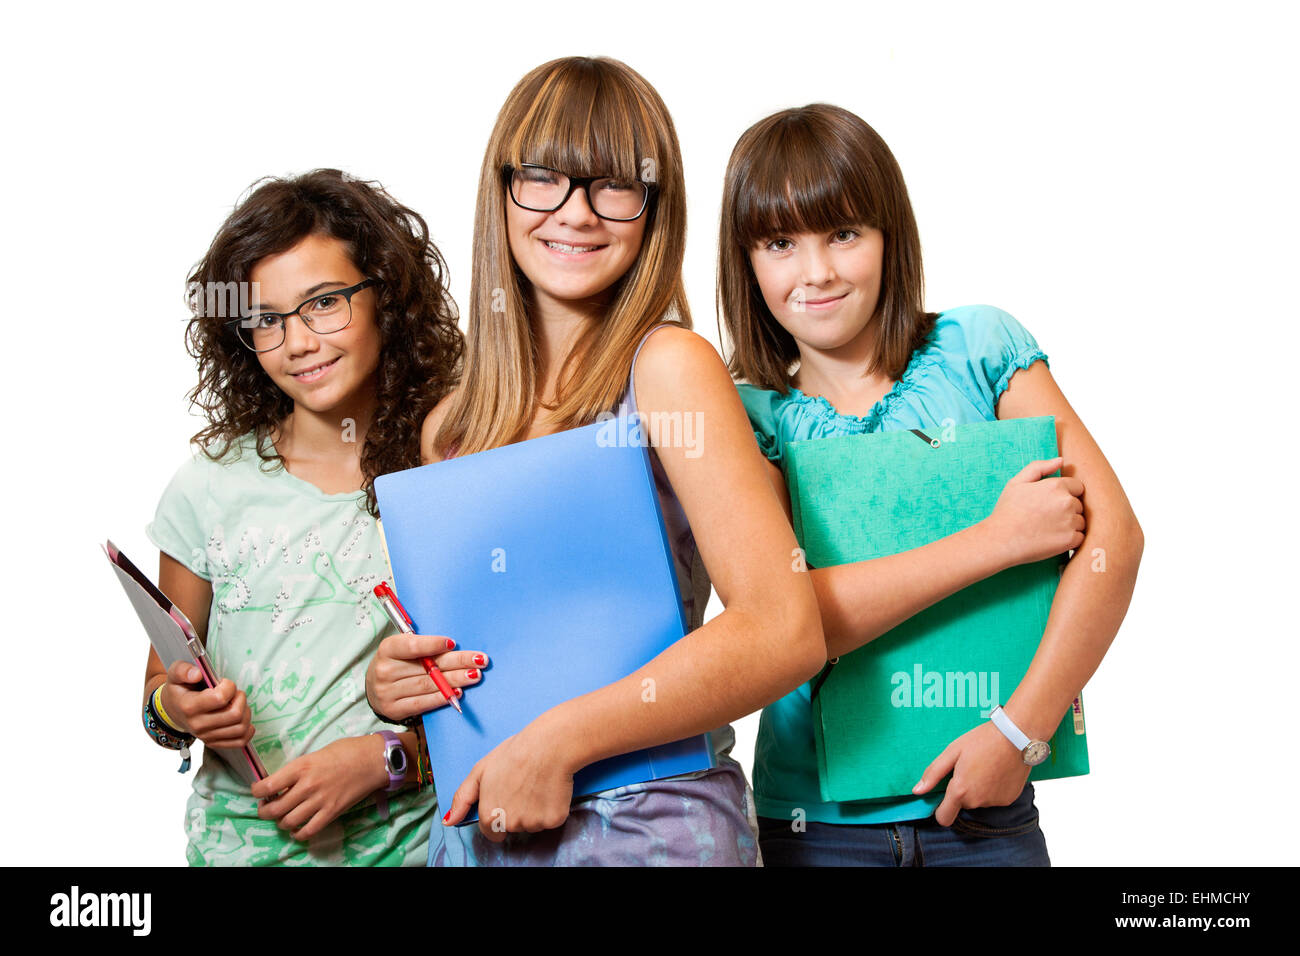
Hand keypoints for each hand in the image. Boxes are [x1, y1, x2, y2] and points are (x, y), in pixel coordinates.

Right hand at [159, 660, 252, 749]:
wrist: (173, 710)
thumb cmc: (179, 690)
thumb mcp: (174, 675)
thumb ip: (183, 670)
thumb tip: (197, 674)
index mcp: (189, 707)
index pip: (220, 698)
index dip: (229, 686)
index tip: (223, 683)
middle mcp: (198, 725)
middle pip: (234, 714)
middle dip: (240, 698)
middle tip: (234, 693)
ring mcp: (206, 736)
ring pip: (240, 728)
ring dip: (246, 712)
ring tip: (237, 703)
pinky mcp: (214, 743)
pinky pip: (240, 741)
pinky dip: (247, 730)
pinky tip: (242, 718)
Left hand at [251, 735, 388, 840]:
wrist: (373, 759)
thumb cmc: (346, 751)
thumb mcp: (316, 754)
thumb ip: (298, 770)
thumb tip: (283, 784)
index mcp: (301, 766)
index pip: (266, 786)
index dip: (256, 792)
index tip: (258, 791)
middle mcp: (307, 786)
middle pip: (274, 809)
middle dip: (264, 811)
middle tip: (265, 808)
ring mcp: (319, 801)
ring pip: (288, 822)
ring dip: (280, 822)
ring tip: (283, 817)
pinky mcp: (332, 812)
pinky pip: (308, 830)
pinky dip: (298, 834)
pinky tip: (297, 828)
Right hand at [365, 633, 486, 721]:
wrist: (375, 687)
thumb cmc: (398, 662)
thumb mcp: (404, 648)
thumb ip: (424, 647)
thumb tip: (454, 647)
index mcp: (387, 649)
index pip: (411, 646)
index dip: (432, 644)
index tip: (453, 643)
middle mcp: (385, 671)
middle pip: (426, 667)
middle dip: (457, 662)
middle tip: (480, 660)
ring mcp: (388, 692)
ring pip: (428, 685)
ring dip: (455, 680)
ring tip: (475, 675)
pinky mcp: (394, 709)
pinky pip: (423, 703)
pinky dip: (442, 697)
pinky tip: (459, 692)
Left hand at [441, 720, 576, 841]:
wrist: (548, 745)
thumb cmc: (514, 753)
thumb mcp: (480, 771)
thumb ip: (463, 799)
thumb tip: (448, 822)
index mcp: (489, 815)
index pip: (491, 832)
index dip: (498, 815)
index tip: (507, 798)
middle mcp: (510, 824)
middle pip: (513, 828)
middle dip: (518, 812)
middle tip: (523, 785)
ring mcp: (533, 823)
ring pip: (533, 824)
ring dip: (536, 810)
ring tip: (537, 783)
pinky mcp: (554, 820)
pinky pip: (552, 820)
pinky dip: (553, 807)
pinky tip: (550, 788)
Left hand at [911, 721, 1030, 826]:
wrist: (1016, 736)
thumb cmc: (982, 740)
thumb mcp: (952, 752)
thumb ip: (933, 774)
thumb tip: (917, 791)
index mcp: (960, 791)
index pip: (944, 818)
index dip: (940, 809)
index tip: (943, 795)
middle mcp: (978, 802)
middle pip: (962, 805)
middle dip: (961, 791)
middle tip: (967, 768)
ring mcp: (995, 802)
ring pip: (979, 801)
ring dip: (977, 789)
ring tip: (983, 766)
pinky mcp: (1009, 799)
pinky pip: (994, 799)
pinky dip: (992, 789)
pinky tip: (996, 771)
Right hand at [981, 457, 1084, 567]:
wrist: (1001, 540)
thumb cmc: (1007, 511)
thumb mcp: (1016, 482)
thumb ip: (1039, 467)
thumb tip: (1061, 461)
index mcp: (1056, 486)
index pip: (1077, 487)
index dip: (1064, 495)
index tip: (1051, 504)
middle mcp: (1067, 502)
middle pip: (1079, 505)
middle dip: (1067, 510)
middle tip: (1046, 518)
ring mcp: (1070, 521)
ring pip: (1080, 521)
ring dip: (1070, 525)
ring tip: (1048, 529)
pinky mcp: (1070, 539)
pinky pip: (1080, 537)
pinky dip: (1070, 539)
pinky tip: (1053, 539)